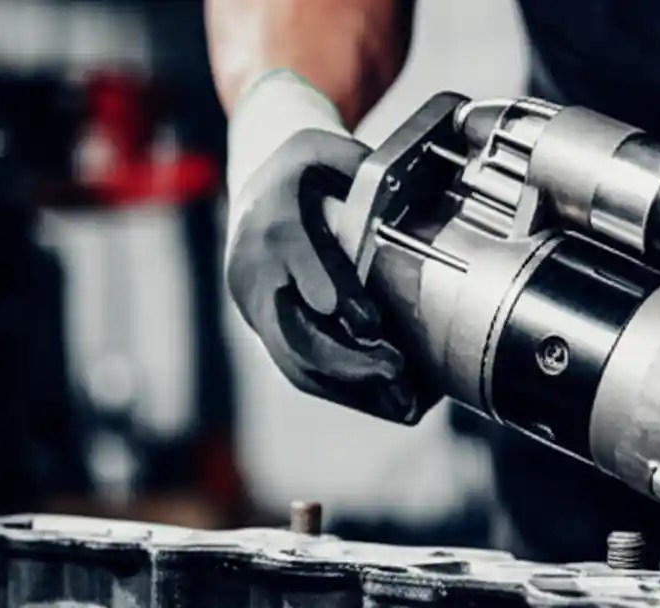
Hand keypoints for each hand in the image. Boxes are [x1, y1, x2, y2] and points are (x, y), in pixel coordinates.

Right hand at [226, 128, 435, 422]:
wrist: (255, 196)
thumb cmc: (302, 175)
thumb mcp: (322, 151)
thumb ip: (357, 166)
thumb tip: (397, 187)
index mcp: (271, 220)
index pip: (291, 254)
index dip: (326, 286)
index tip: (368, 321)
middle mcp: (255, 273)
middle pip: (290, 328)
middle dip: (342, 358)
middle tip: (396, 370)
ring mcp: (258, 310)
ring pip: (295, 362)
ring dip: (351, 388)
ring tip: (405, 402)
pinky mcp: (268, 334)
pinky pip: (300, 372)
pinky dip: (346, 392)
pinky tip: (392, 405)